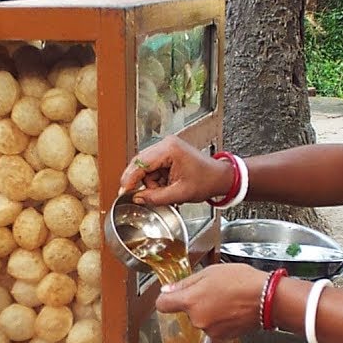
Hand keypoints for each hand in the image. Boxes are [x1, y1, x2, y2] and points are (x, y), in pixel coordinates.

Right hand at [118, 135, 235, 205]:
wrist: (219, 177)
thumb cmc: (206, 181)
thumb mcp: (180, 193)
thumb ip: (156, 197)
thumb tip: (137, 198)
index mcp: (170, 149)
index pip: (141, 163)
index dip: (130, 178)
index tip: (123, 191)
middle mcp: (166, 144)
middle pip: (140, 163)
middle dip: (141, 181)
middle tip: (138, 195)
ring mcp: (167, 147)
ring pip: (146, 167)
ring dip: (151, 182)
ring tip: (166, 190)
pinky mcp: (168, 153)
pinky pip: (153, 168)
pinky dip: (156, 179)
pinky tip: (167, 185)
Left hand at [155, 264, 267, 339]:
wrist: (267, 299)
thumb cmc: (242, 282)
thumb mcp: (210, 273)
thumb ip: (186, 283)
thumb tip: (168, 290)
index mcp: (191, 301)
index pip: (163, 305)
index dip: (166, 299)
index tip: (172, 295)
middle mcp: (197, 320)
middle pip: (187, 312)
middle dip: (197, 302)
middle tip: (214, 290)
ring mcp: (210, 331)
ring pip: (202, 320)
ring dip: (210, 312)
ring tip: (227, 299)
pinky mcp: (223, 338)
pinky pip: (214, 328)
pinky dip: (221, 321)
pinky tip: (232, 309)